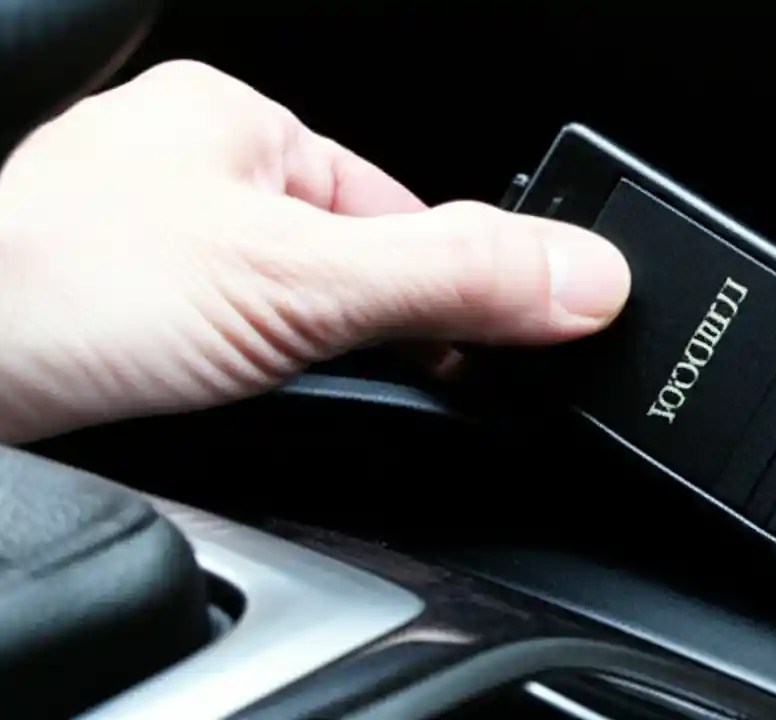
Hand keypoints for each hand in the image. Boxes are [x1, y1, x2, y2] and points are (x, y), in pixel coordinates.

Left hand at [0, 60, 629, 442]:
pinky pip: (227, 348)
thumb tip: (582, 275)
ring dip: (297, 365)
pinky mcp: (120, 317)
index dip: (448, 281)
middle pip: (348, 261)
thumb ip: (452, 277)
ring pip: (285, 311)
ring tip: (264, 392)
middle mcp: (192, 170)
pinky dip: (243, 386)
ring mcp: (150, 245)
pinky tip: (224, 408)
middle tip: (349, 375)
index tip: (486, 347)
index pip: (401, 201)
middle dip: (363, 330)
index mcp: (242, 120)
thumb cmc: (54, 289)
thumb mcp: (300, 284)